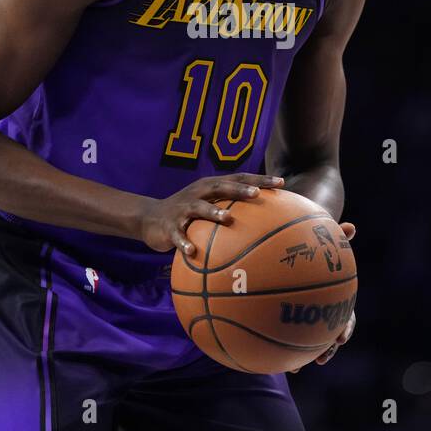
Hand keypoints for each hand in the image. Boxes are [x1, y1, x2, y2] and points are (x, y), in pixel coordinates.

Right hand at [136, 174, 284, 255]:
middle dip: (239, 189)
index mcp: (210, 188)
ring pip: (199, 208)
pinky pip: (178, 235)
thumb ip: (231, 211)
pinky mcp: (169, 226)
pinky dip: (184, 242)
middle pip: (220, 187)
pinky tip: (192, 251)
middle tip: (257, 193)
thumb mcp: (208, 208)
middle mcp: (197, 194)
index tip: (281, 182)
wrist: (149, 219)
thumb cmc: (188, 215)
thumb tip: (266, 226)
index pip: (238, 179)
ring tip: (227, 219)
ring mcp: (182, 209)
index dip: (259, 179)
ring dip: (213, 212)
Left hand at [290, 222, 355, 372]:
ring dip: (302, 356)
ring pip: (309, 340)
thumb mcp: (324, 238)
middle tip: (321, 358)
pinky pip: (284, 332)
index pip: (347, 316)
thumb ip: (336, 235)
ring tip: (294, 369)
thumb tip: (352, 226)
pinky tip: (263, 351)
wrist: (301, 247)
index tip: (342, 338)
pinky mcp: (288, 317)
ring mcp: (308, 315)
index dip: (346, 328)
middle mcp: (325, 310)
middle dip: (326, 349)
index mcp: (337, 296)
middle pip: (329, 335)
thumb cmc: (314, 242)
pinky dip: (275, 342)